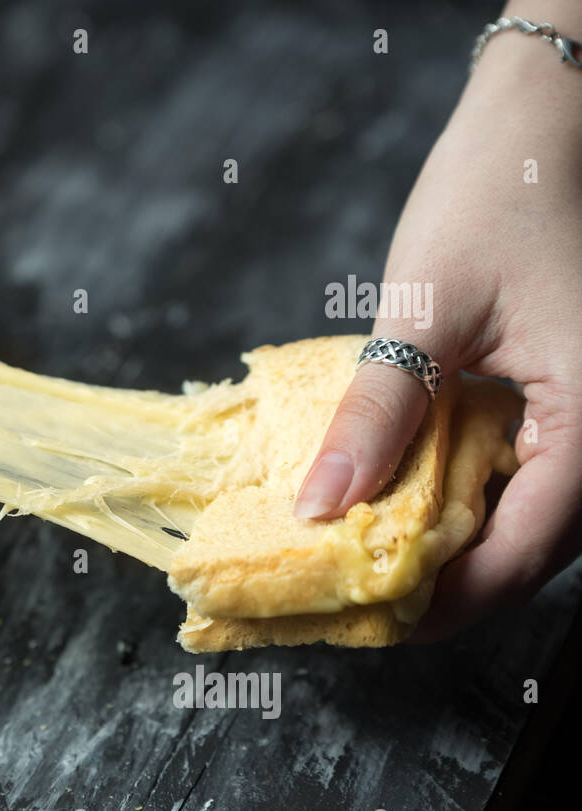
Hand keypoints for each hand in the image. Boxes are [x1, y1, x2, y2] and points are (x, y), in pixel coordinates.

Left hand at [294, 7, 581, 639]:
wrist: (549, 121)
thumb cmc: (503, 193)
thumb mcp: (428, 306)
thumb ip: (378, 410)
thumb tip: (320, 504)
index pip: (521, 550)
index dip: (441, 601)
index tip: (364, 621)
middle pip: (521, 549)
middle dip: (434, 585)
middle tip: (344, 602)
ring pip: (518, 518)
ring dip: (440, 546)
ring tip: (353, 559)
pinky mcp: (561, 403)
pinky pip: (515, 475)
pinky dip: (452, 498)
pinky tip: (389, 499)